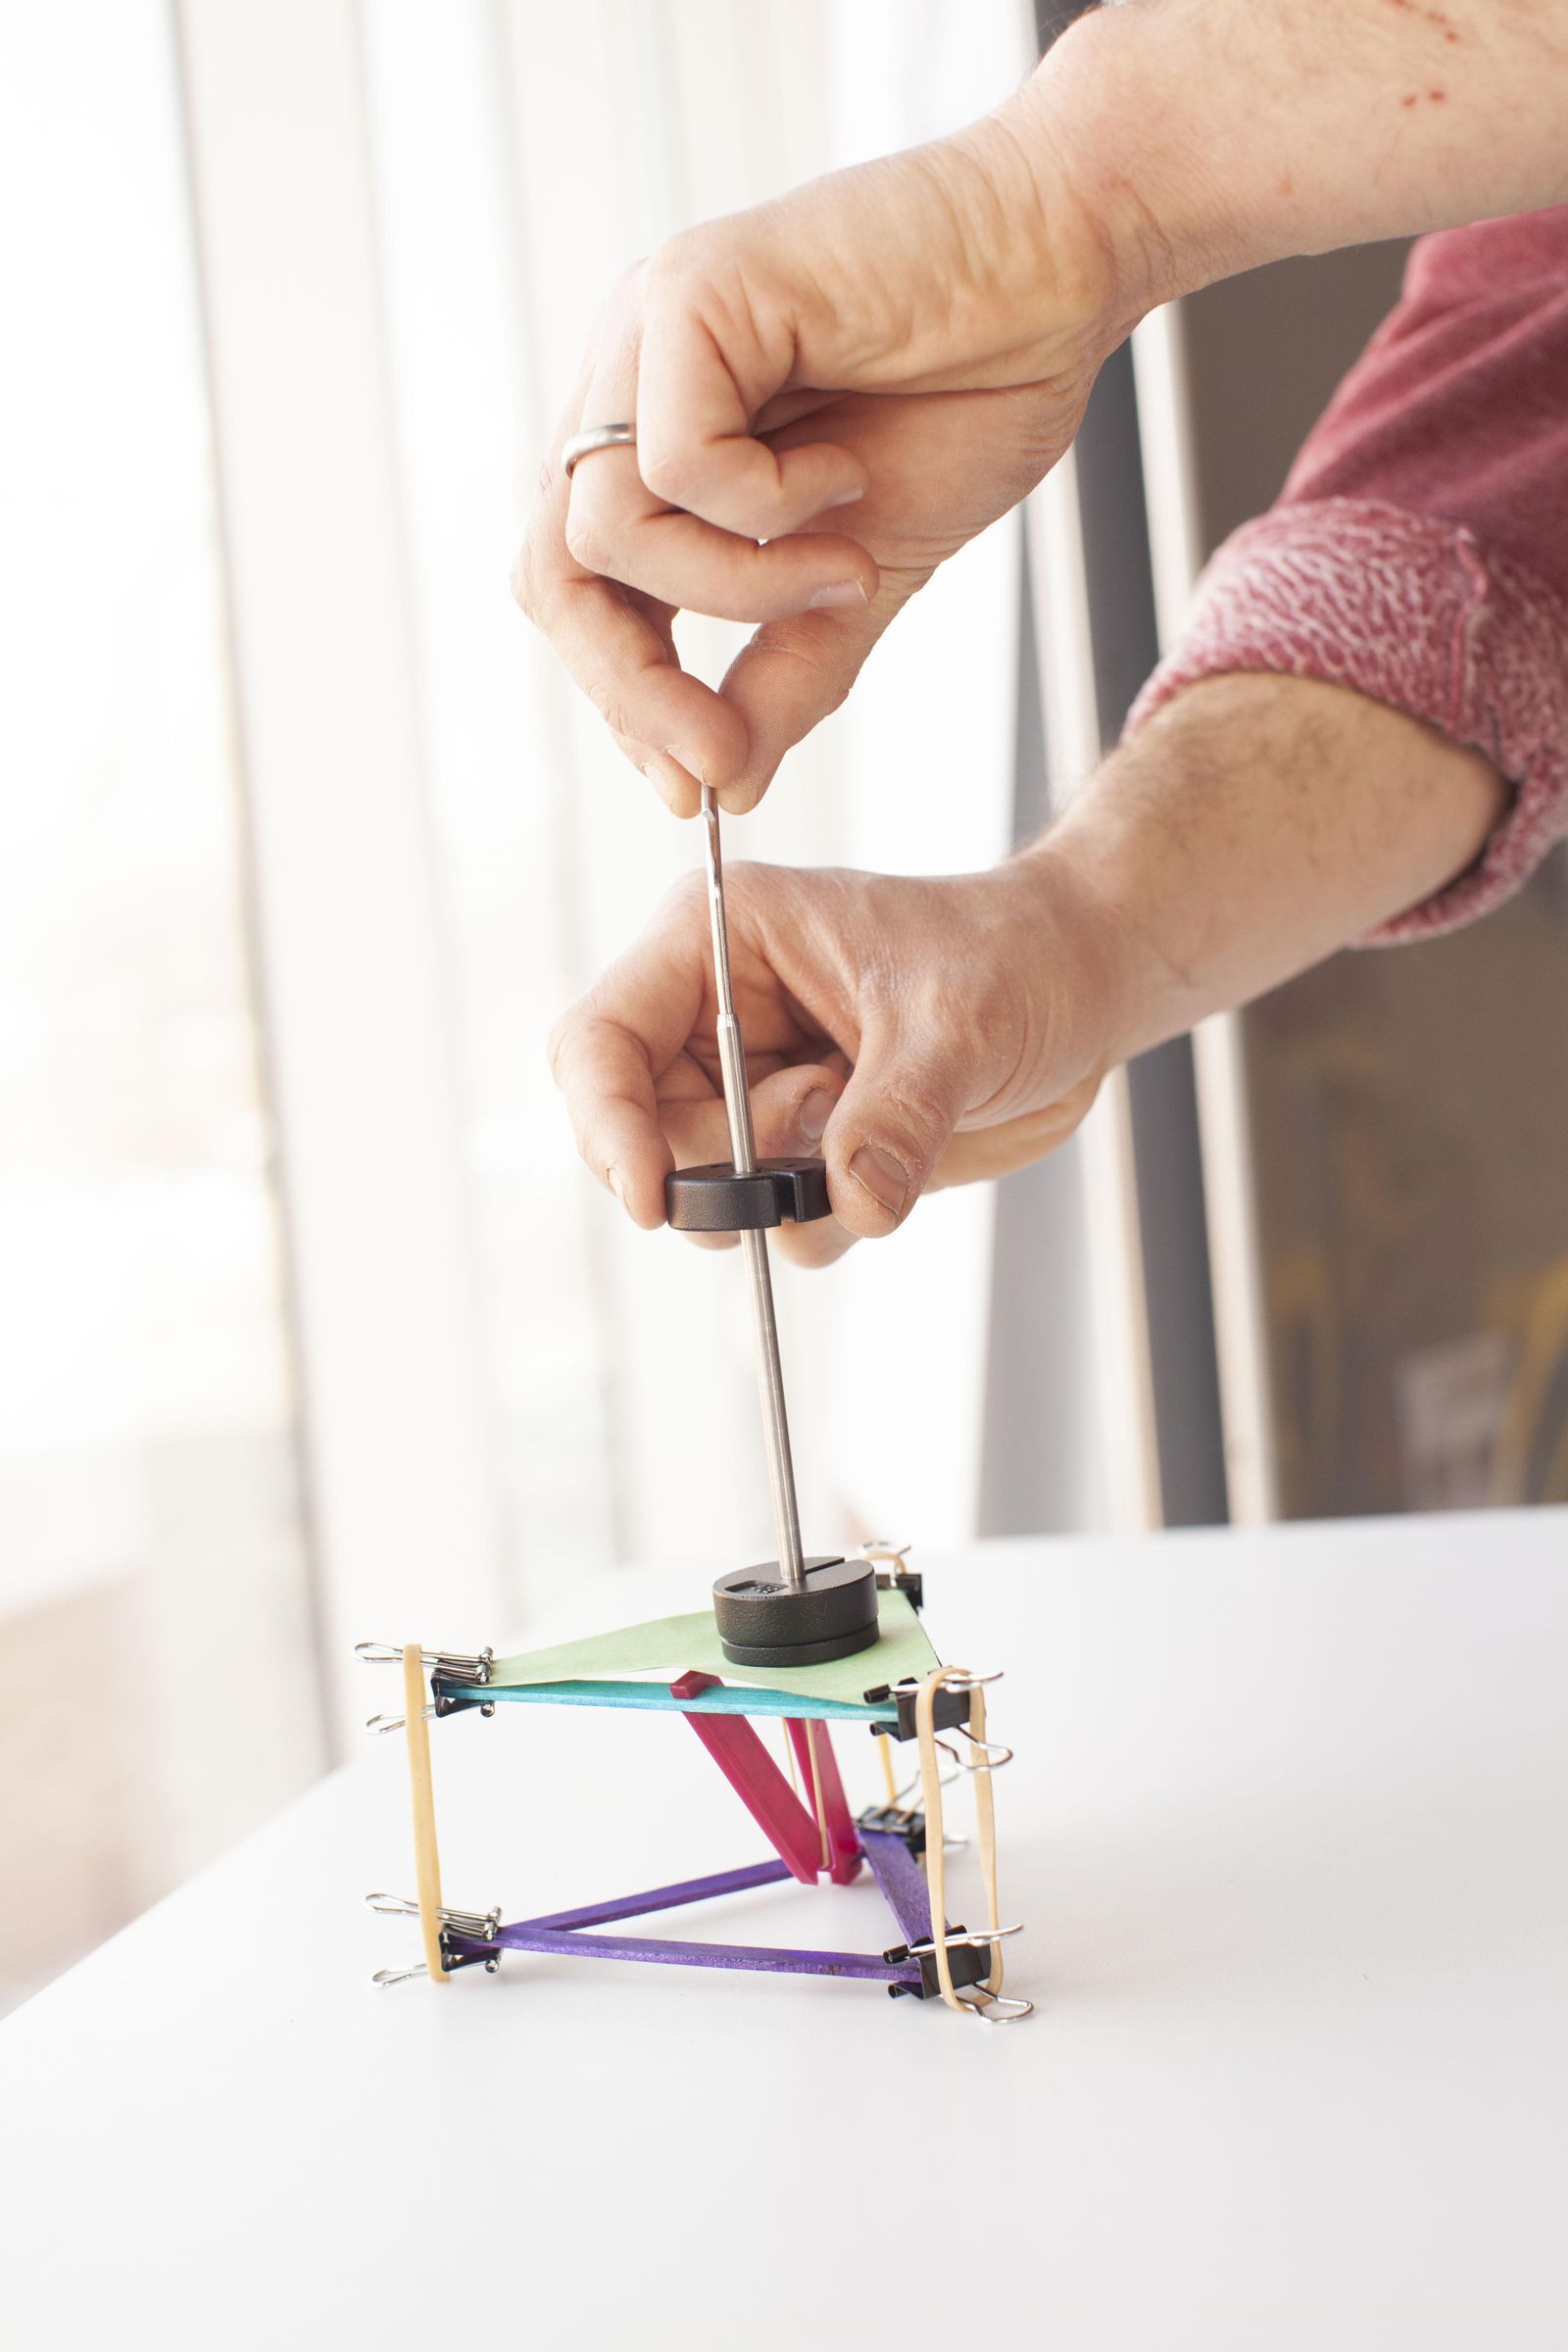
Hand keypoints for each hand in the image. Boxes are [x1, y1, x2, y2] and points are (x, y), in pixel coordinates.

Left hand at [513, 79, 1142, 817]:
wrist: (1063, 269)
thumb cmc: (971, 394)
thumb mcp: (863, 575)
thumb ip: (789, 671)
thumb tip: (730, 788)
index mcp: (651, 447)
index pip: (578, 596)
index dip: (624, 700)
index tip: (699, 786)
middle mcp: (628, 387)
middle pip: (550, 573)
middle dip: (630, 686)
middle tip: (722, 752)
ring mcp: (649, 334)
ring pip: (604, 527)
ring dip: (734, 586)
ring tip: (843, 564)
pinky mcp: (693, 290)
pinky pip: (677, 460)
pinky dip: (766, 504)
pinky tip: (845, 472)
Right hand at [548, 855, 1117, 1267]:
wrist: (1079, 985)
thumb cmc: (1014, 956)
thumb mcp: (958, 1025)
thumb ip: (896, 1115)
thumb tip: (852, 1203)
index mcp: (718, 940)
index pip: (600, 1040)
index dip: (607, 1124)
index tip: (653, 1198)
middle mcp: (715, 1014)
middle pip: (637, 1131)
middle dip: (718, 1166)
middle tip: (819, 1137)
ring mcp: (753, 1086)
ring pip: (702, 1187)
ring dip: (781, 1197)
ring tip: (872, 1131)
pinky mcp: (800, 1146)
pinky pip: (773, 1218)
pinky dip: (825, 1221)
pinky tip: (891, 1164)